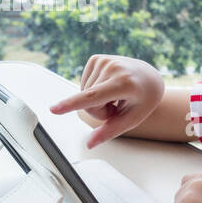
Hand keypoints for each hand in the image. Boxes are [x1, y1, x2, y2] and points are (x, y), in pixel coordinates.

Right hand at [48, 54, 164, 148]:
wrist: (148, 75)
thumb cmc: (143, 98)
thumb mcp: (133, 118)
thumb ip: (111, 131)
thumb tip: (90, 144)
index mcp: (125, 83)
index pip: (94, 97)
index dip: (72, 104)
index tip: (54, 109)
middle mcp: (113, 67)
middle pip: (88, 104)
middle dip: (99, 112)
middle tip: (117, 107)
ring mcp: (103, 60)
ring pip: (84, 95)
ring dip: (97, 101)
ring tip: (114, 96)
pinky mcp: (95, 58)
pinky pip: (84, 85)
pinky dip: (93, 91)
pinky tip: (107, 87)